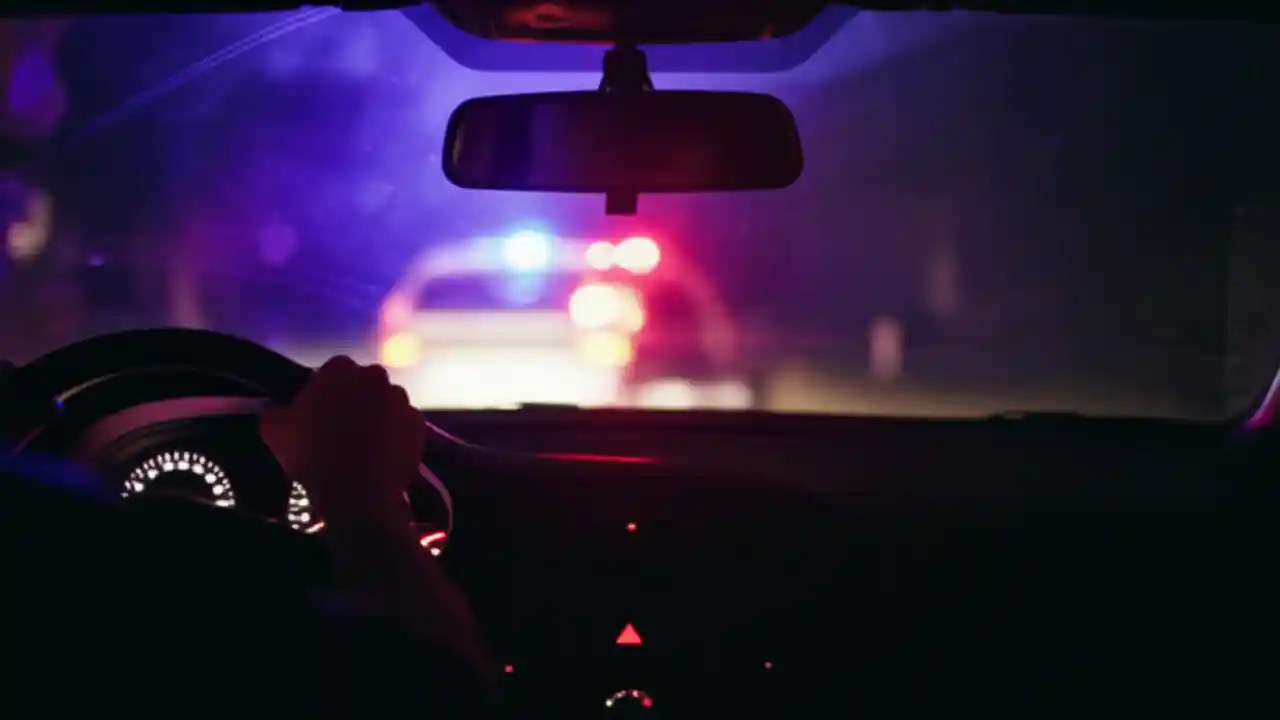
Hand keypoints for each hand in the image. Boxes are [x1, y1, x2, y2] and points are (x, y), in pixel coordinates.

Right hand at [260, 356, 422, 537]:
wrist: (357, 492)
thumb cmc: (312, 455)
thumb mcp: (274, 430)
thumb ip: (274, 408)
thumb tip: (275, 404)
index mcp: (341, 370)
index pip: (333, 370)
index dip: (325, 390)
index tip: (319, 410)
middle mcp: (376, 376)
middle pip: (364, 384)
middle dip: (355, 400)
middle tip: (342, 428)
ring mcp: (402, 400)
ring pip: (387, 404)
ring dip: (378, 417)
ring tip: (365, 445)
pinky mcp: (419, 424)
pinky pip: (404, 426)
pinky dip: (396, 436)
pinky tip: (383, 456)